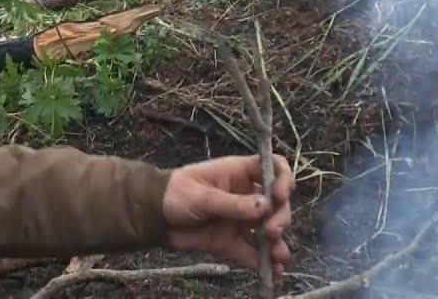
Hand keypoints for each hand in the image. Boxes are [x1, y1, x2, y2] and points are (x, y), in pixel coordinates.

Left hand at [161, 154, 294, 276]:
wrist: (154, 218)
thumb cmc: (175, 193)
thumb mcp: (202, 196)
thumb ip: (233, 203)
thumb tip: (266, 206)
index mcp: (238, 173)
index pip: (272, 167)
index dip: (283, 178)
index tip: (282, 194)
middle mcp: (246, 195)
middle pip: (276, 203)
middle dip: (280, 217)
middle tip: (271, 232)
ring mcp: (240, 220)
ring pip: (269, 230)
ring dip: (277, 243)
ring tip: (278, 256)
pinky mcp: (232, 241)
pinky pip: (253, 252)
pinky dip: (264, 262)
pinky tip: (273, 271)